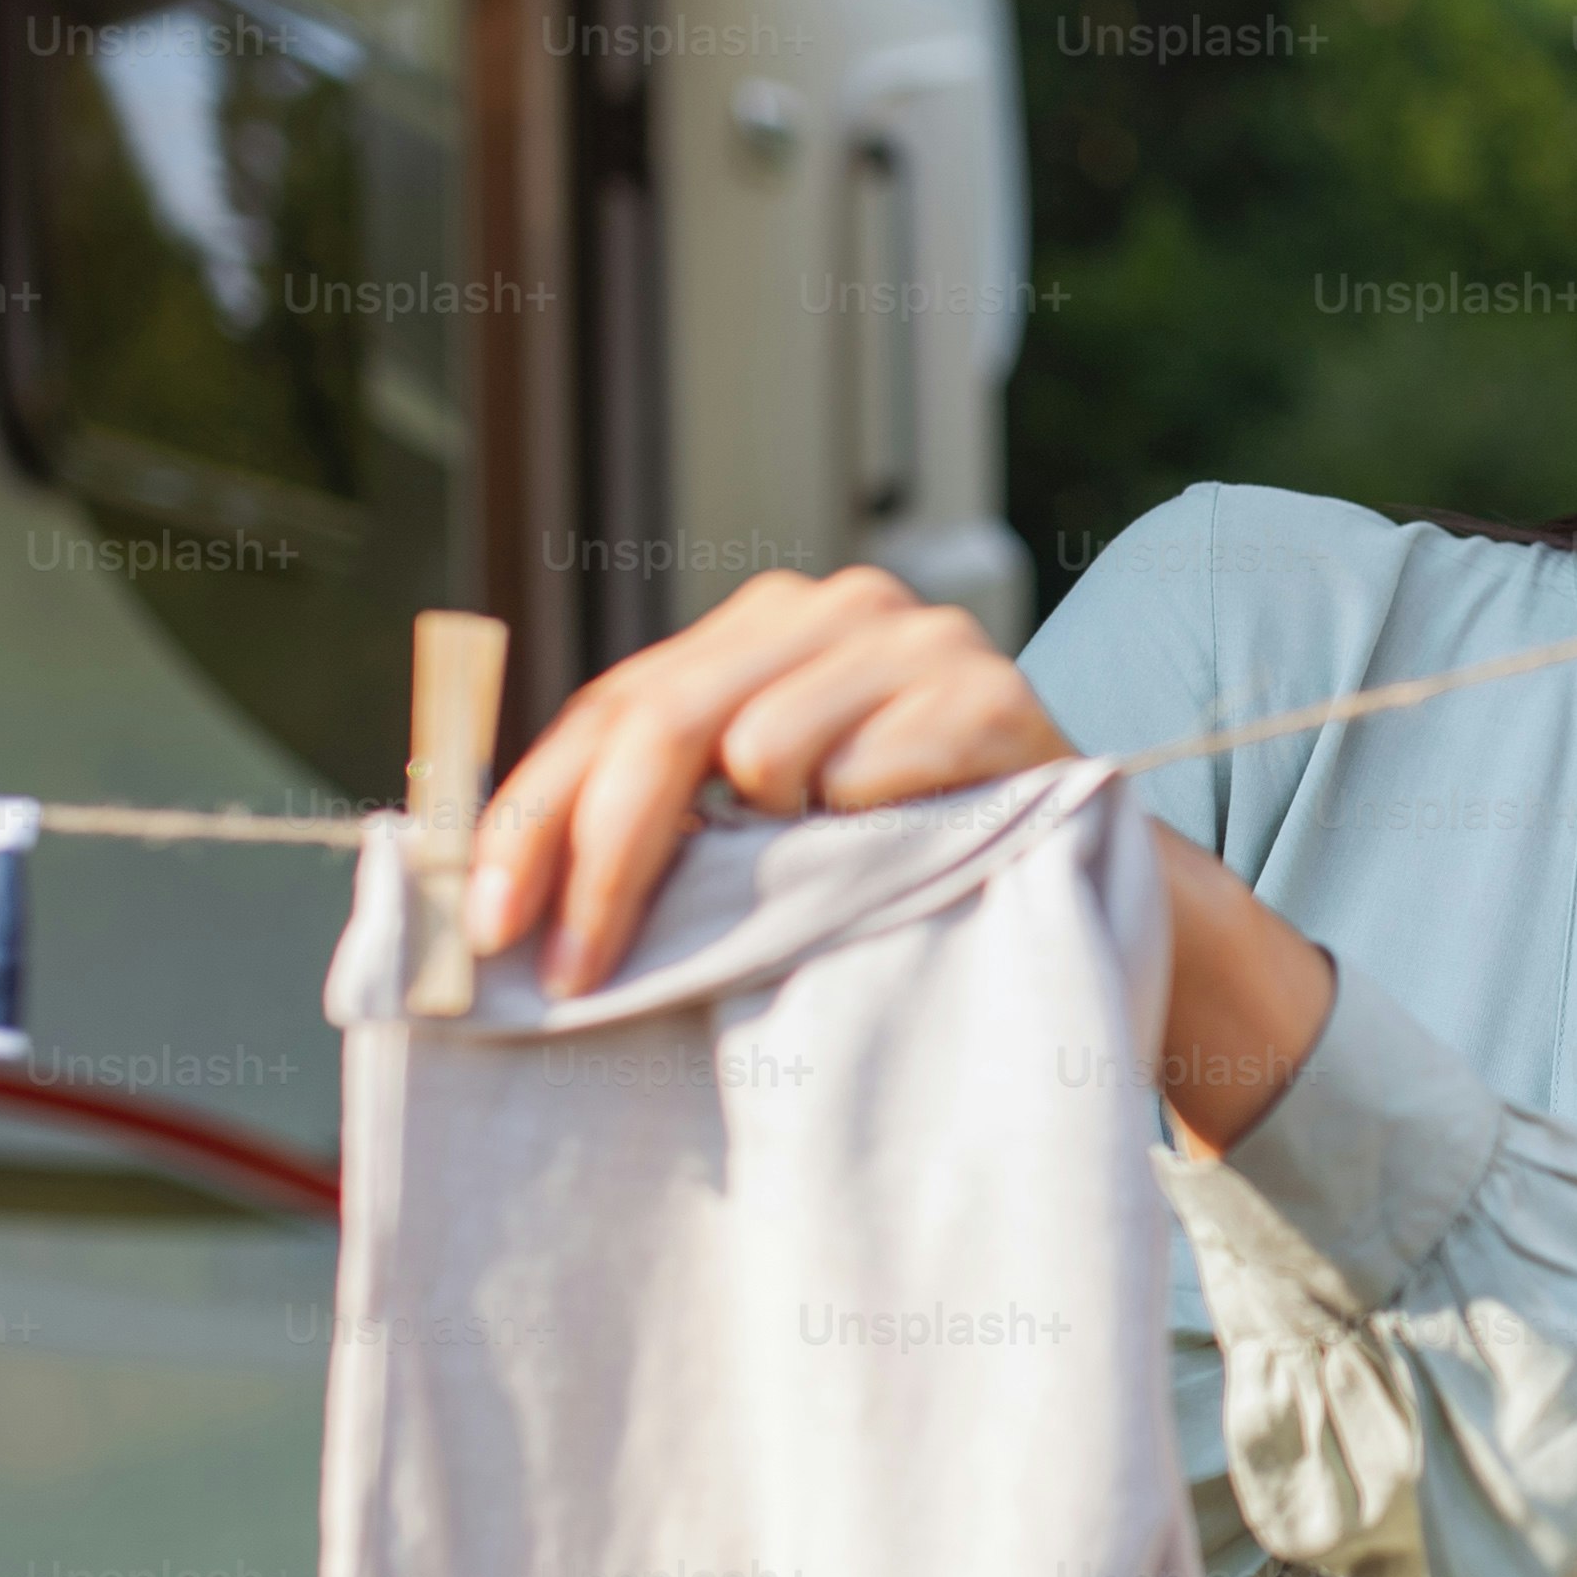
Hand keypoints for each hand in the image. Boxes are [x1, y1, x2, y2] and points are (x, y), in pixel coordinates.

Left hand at [470, 569, 1068, 997]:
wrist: (1090, 878)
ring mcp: (918, 637)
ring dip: (776, 846)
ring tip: (834, 870)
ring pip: (763, 749)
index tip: (486, 926)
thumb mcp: (768, 825)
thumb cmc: (905, 860)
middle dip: (601, 861)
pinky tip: (906, 842)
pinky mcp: (988, 691)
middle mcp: (834, 605)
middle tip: (574, 972)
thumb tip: (499, 888)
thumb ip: (668, 815)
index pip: (611, 706)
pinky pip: (865, 774)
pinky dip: (866, 830)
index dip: (533, 818)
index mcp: (763, 625)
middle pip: (664, 720)